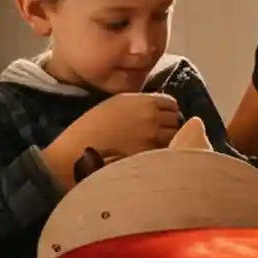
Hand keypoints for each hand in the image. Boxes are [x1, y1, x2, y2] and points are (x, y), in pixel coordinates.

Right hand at [43, 93, 181, 188]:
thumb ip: (141, 103)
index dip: (167, 110)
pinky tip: (150, 155)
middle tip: (157, 132)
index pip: (172, 104)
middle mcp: (153, 117)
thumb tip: (158, 109)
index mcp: (144, 101)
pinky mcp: (150, 156)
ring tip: (153, 144)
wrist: (81, 148)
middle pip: (176, 120)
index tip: (161, 117)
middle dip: (169, 125)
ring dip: (167, 139)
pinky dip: (161, 153)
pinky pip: (165, 152)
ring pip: (174, 137)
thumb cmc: (95, 124)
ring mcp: (153, 138)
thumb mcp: (118, 102)